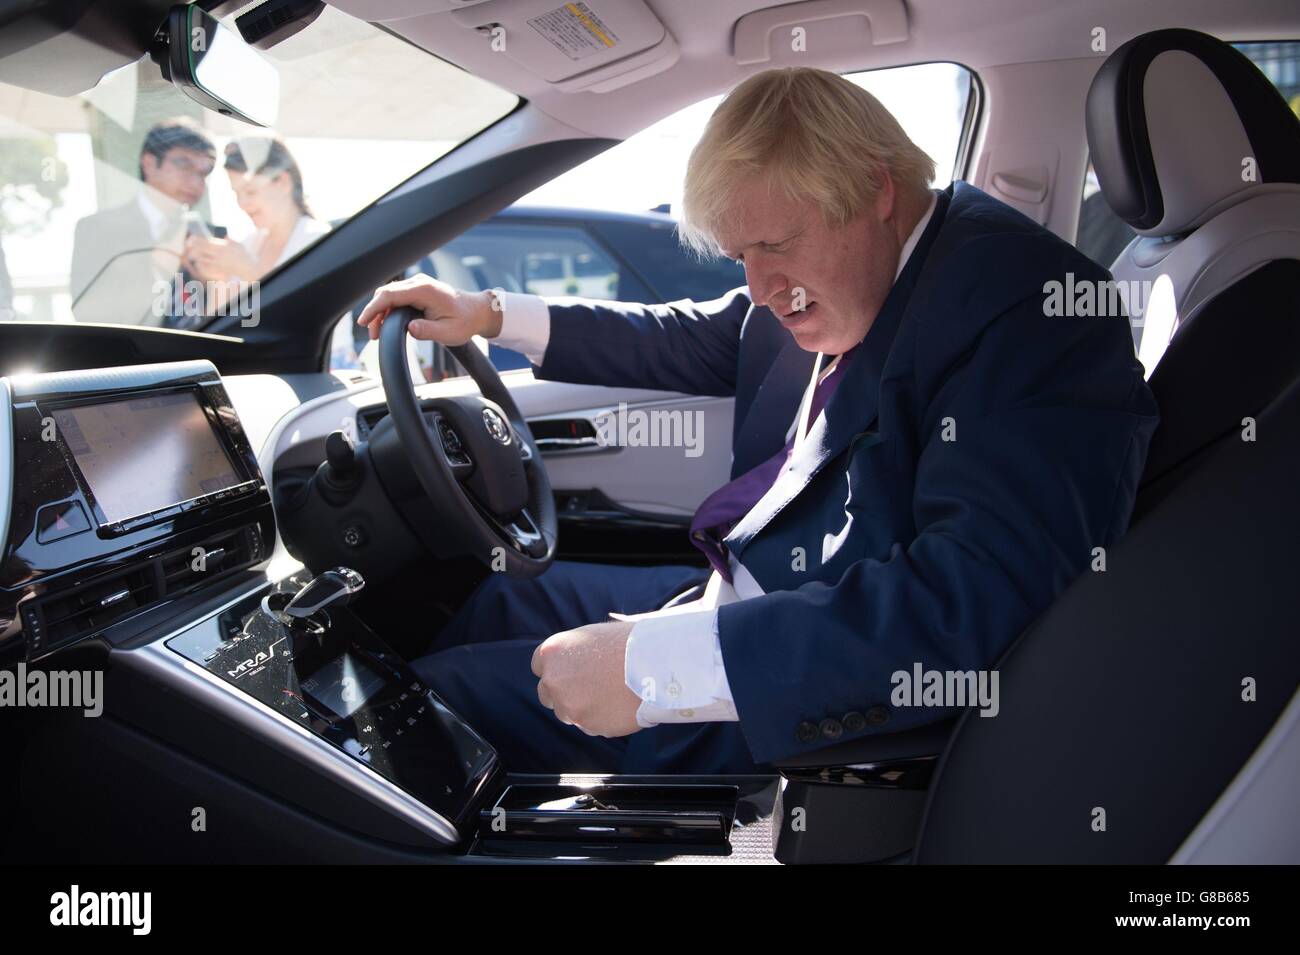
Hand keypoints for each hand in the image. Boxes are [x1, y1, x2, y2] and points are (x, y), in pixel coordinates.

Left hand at [184, 234, 256, 282]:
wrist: (248, 270)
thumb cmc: (244, 257)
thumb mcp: (238, 245)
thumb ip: (230, 240)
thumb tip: (225, 236)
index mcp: (222, 246)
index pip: (205, 241)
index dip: (196, 239)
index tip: (191, 237)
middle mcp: (218, 254)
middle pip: (201, 248)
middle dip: (193, 246)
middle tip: (188, 244)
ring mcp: (217, 262)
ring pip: (201, 258)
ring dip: (195, 255)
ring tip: (192, 253)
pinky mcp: (217, 270)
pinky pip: (204, 266)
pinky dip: (200, 263)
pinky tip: (198, 261)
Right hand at [356, 274, 500, 344]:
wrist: (476, 312)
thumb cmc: (464, 321)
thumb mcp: (448, 332)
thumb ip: (428, 330)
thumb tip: (410, 328)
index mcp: (425, 290)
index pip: (390, 295)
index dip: (373, 308)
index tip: (363, 322)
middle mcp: (419, 283)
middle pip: (385, 293)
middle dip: (374, 313)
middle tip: (373, 335)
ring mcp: (418, 284)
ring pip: (389, 295)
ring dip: (380, 312)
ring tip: (378, 332)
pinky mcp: (417, 289)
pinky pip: (396, 296)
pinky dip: (388, 309)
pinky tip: (386, 323)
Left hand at [531, 620, 642, 737]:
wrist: (653, 662)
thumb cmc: (627, 642)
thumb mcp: (592, 636)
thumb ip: (574, 653)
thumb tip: (573, 662)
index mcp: (552, 653)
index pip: (538, 667)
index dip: (556, 669)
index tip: (569, 672)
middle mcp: (554, 681)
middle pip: (547, 694)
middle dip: (563, 692)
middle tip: (588, 687)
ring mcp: (570, 706)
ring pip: (568, 713)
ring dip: (582, 708)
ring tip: (609, 695)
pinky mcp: (588, 726)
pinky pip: (590, 726)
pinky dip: (601, 719)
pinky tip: (618, 704)